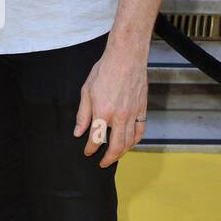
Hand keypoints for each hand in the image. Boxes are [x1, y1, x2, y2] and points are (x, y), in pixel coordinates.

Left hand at [73, 41, 148, 166]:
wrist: (126, 57)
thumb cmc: (105, 70)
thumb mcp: (86, 91)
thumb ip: (83, 114)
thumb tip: (78, 132)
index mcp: (103, 112)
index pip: (96, 139)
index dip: (90, 149)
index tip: (87, 152)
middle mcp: (119, 116)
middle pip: (115, 146)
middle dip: (108, 159)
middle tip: (103, 163)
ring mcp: (133, 113)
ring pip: (129, 141)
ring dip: (122, 152)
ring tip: (115, 155)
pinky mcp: (142, 109)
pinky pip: (140, 131)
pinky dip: (135, 140)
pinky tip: (130, 143)